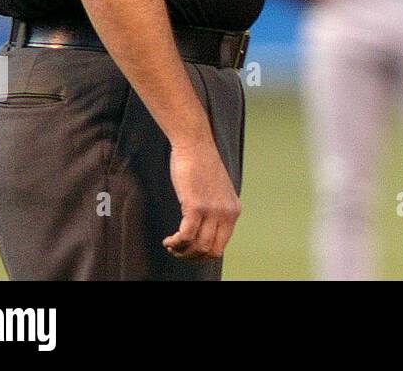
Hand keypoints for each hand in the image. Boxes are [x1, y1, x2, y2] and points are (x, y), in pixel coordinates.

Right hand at [163, 139, 240, 260]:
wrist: (195, 145)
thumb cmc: (202, 166)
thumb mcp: (218, 192)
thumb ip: (217, 211)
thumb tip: (205, 233)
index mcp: (234, 211)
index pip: (221, 246)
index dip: (202, 255)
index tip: (188, 251)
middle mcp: (227, 213)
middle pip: (211, 251)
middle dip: (192, 257)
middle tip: (177, 250)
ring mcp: (213, 210)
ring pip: (198, 247)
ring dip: (181, 252)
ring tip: (171, 244)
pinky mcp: (196, 206)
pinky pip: (186, 237)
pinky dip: (175, 243)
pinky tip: (168, 239)